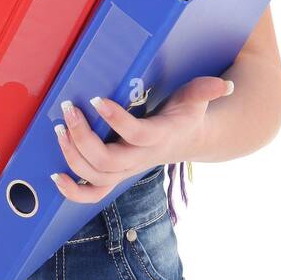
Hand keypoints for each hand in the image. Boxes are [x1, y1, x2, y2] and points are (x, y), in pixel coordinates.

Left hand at [51, 75, 234, 203]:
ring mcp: (127, 171)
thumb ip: (206, 90)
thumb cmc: (186, 115)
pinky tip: (56, 175)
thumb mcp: (197, 99)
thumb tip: (224, 85)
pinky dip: (72, 191)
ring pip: (96, 176)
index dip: (116, 119)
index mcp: (159, 137)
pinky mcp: (116, 177)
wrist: (188, 140)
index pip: (136, 134)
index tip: (97, 99)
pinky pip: (92, 194)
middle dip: (82, 137)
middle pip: (107, 161)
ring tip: (59, 129)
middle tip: (68, 110)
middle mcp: (140, 159)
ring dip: (72, 155)